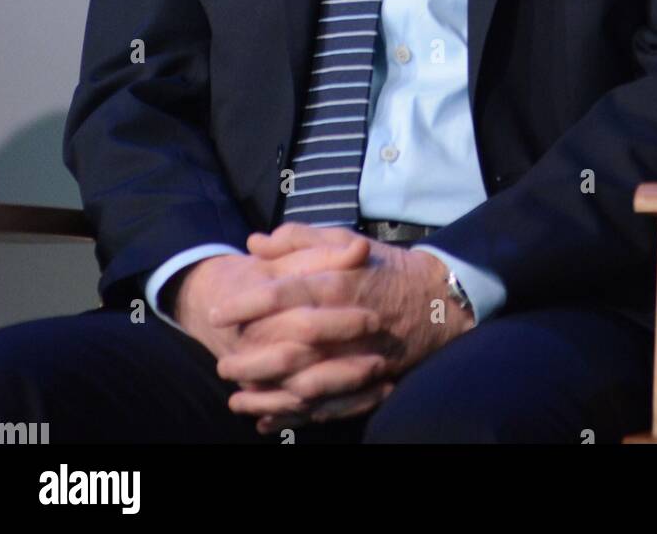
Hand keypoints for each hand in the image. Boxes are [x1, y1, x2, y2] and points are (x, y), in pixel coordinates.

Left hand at [211, 223, 474, 432]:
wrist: (437, 301)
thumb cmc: (383, 266)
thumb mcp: (344, 239)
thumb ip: (299, 239)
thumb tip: (255, 243)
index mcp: (338, 282)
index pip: (284, 294)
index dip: (247, 304)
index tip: (219, 312)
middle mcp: (345, 323)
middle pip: (290, 345)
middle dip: (251, 358)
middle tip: (222, 362)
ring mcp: (358, 357)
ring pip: (305, 384)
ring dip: (267, 394)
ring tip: (234, 396)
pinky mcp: (367, 383)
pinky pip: (327, 406)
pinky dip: (295, 416)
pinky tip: (267, 418)